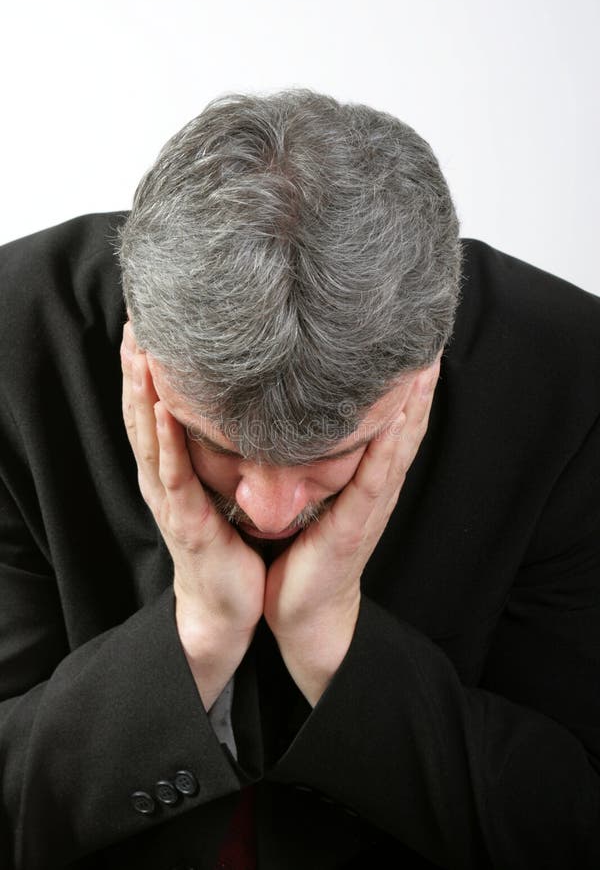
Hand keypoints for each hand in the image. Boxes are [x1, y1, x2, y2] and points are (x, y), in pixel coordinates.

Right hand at [120, 321, 265, 707]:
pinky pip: (175, 474)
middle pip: (143, 412)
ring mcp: (170, 499)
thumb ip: (223, 448)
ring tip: (139, 350)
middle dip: (137, 366)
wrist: (230, 602)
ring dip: (142, 392)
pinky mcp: (187, 521)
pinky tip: (164, 408)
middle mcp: (163, 477)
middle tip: (135, 318)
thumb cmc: (229, 541)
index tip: (148, 319)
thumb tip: (245, 404)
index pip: (154, 406)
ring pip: (151, 436)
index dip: (147, 365)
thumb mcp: (223, 485)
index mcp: (173, 467)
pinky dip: (166, 440)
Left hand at [264, 360, 440, 704]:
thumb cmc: (304, 551)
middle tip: (429, 343)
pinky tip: (398, 419)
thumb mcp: (312, 496)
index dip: (406, 389)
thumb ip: (314, 463)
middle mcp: (376, 488)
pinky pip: (375, 479)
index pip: (392, 426)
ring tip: (425, 368)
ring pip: (398, 447)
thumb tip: (301, 421)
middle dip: (417, 387)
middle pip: (405, 429)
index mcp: (366, 480)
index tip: (410, 346)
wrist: (302, 607)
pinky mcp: (355, 524)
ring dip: (414, 408)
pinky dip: (390, 448)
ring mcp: (370, 506)